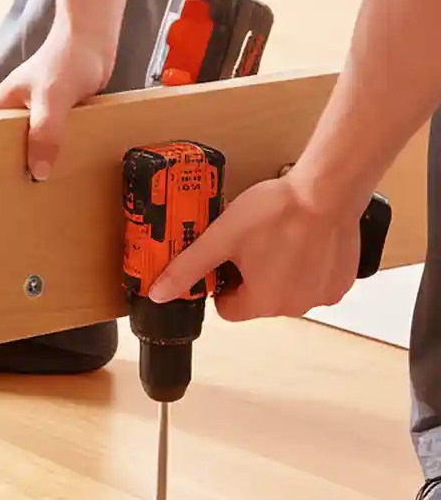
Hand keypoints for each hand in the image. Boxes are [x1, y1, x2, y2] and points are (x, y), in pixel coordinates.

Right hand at [0, 25, 112, 180]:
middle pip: (10, 151)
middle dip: (19, 169)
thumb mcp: (52, 100)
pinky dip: (60, 154)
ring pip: (34, 149)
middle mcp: (13, 115)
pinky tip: (66, 170)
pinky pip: (53, 144)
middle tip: (27, 196)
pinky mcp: (56, 120)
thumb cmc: (67, 60)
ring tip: (48, 188)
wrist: (93, 41)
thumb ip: (44, 134)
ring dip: (43, 163)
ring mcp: (34, 118)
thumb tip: (38, 173)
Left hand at [148, 175, 363, 321]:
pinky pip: (313, 280)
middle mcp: (296, 307)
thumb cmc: (276, 213)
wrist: (327, 190)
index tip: (226, 260)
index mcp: (263, 303)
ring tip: (277, 237)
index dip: (222, 283)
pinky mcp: (341, 281)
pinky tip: (302, 239)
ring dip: (278, 270)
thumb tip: (159, 294)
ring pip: (286, 289)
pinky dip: (306, 265)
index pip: (228, 309)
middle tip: (250, 243)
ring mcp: (323, 295)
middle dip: (250, 275)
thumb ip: (187, 268)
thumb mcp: (220, 239)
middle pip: (258, 299)